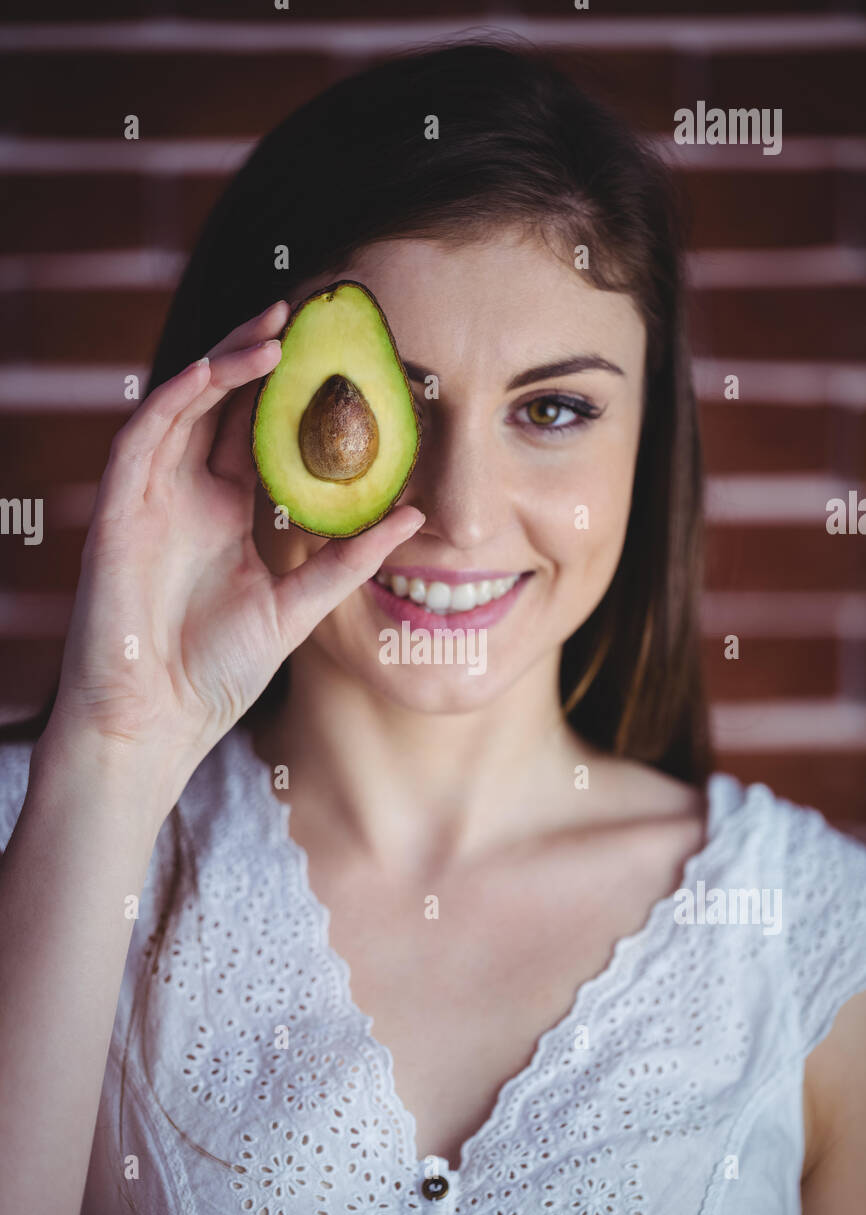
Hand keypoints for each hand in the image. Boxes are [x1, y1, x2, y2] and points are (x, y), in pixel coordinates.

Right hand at [42, 299, 424, 783]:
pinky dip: (179, 396)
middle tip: (302, 312)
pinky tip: (219, 370)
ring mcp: (151, 496)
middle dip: (256, 355)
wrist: (158, 720)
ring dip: (222, 362)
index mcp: (227, 511)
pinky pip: (145, 433)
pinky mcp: (120, 506)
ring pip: (183, 404)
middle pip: (221, 404)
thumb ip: (348, 559)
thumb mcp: (298, 605)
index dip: (291, 390)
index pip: (259, 431)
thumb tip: (414, 515)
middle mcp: (188, 493)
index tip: (339, 354)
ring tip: (272, 330)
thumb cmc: (217, 670)